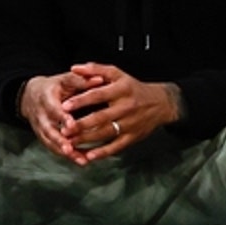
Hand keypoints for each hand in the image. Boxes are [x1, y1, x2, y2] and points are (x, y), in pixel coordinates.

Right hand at [18, 70, 102, 161]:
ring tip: (80, 160)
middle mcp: (40, 115)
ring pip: (50, 142)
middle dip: (59, 141)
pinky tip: (81, 160)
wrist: (31, 95)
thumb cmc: (54, 86)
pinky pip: (54, 148)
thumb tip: (100, 79)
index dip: (62, 118)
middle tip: (70, 149)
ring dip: (64, 152)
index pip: (53, 110)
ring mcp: (40, 128)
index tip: (72, 125)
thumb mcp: (65, 79)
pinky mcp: (43, 136)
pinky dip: (67, 155)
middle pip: (48, 131)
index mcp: (46, 98)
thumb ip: (82, 80)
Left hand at [58, 62, 180, 161]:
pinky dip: (102, 153)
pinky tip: (88, 157)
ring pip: (106, 133)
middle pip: (101, 117)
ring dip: (87, 140)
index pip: (99, 95)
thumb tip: (74, 67)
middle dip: (81, 125)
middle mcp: (127, 107)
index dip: (81, 101)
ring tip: (68, 143)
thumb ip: (95, 69)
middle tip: (63, 130)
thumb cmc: (132, 87)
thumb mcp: (117, 74)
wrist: (161, 103)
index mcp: (122, 90)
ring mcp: (130, 124)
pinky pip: (116, 147)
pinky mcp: (133, 137)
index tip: (64, 106)